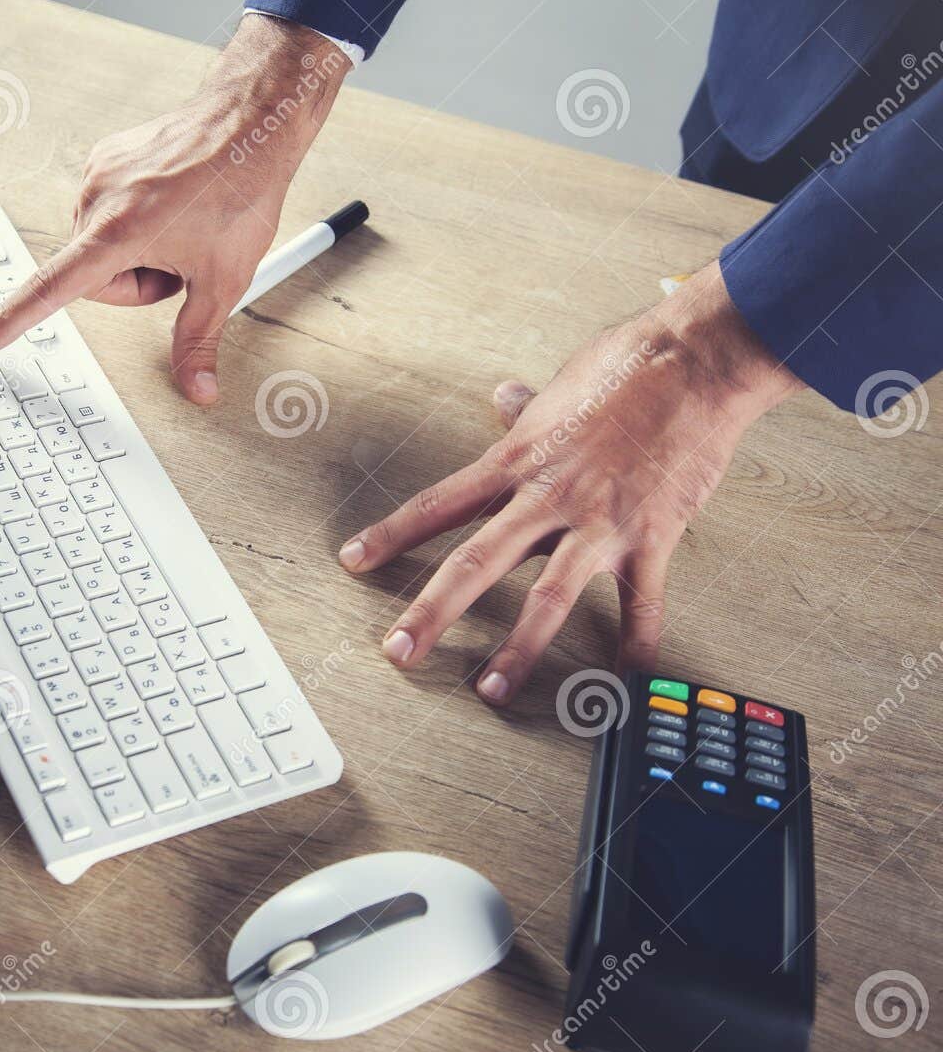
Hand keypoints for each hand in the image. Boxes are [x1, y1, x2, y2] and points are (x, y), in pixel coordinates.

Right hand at [0, 14, 350, 403]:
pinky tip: (171, 205)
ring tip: (180, 229)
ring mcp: (99, 173)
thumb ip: (199, 341)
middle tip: (179, 266)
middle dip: (133, 283)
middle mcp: (97, 199)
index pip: (52, 288)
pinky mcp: (106, 157)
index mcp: (117, 233)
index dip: (14, 320)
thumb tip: (198, 389)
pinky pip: (107, 210)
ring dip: (135, 250)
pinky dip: (135, 218)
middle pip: (91, 276)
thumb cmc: (239, 189)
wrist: (250, 121)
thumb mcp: (224, 280)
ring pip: (99, 244)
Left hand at [338, 262, 805, 702]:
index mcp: (516, 461)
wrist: (698, 362)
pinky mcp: (651, 537)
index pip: (437, 504)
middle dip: (432, 611)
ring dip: (518, 649)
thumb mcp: (560, 387)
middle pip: (475, 563)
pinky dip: (635, 645)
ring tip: (491, 689)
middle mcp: (548, 497)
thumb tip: (504, 397)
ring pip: (547, 597)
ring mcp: (599, 522)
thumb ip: (527, 409)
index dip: (391, 535)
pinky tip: (624, 683)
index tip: (353, 561)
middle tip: (398, 652)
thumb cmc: (628, 367)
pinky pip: (641, 603)